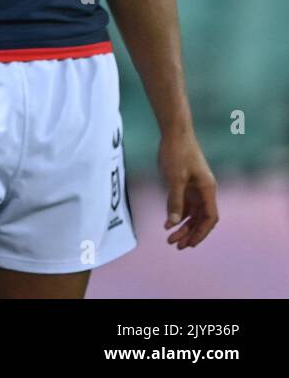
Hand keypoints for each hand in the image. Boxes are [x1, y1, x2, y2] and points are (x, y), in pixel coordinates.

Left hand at [158, 130, 217, 248]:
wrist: (174, 132)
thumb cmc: (176, 153)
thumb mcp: (174, 178)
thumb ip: (174, 200)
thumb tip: (172, 222)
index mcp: (207, 189)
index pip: (209, 218)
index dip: (201, 232)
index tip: (190, 244)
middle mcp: (204, 190)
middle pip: (200, 218)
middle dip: (190, 233)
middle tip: (176, 245)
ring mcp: (195, 187)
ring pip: (191, 212)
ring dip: (183, 225)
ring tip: (170, 238)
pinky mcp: (185, 183)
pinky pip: (184, 204)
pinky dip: (177, 214)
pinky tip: (168, 223)